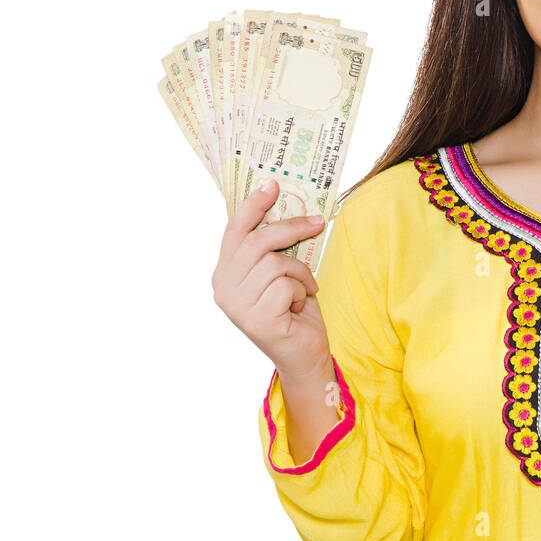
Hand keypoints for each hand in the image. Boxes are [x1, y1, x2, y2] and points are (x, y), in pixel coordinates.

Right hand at [212, 179, 329, 379]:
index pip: (234, 232)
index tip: (272, 185)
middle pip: (258, 241)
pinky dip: (302, 291)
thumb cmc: (294, 311)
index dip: (253, 206)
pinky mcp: (256, 319)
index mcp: (224, 275)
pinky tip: (299, 307)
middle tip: (318, 222)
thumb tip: (287, 209)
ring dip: (300, 273)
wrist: (305, 355)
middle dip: (291, 228)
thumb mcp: (281, 274)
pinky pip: (286, 285)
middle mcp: (223, 289)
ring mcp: (236, 306)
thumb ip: (273, 250)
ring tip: (303, 289)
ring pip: (276, 263)